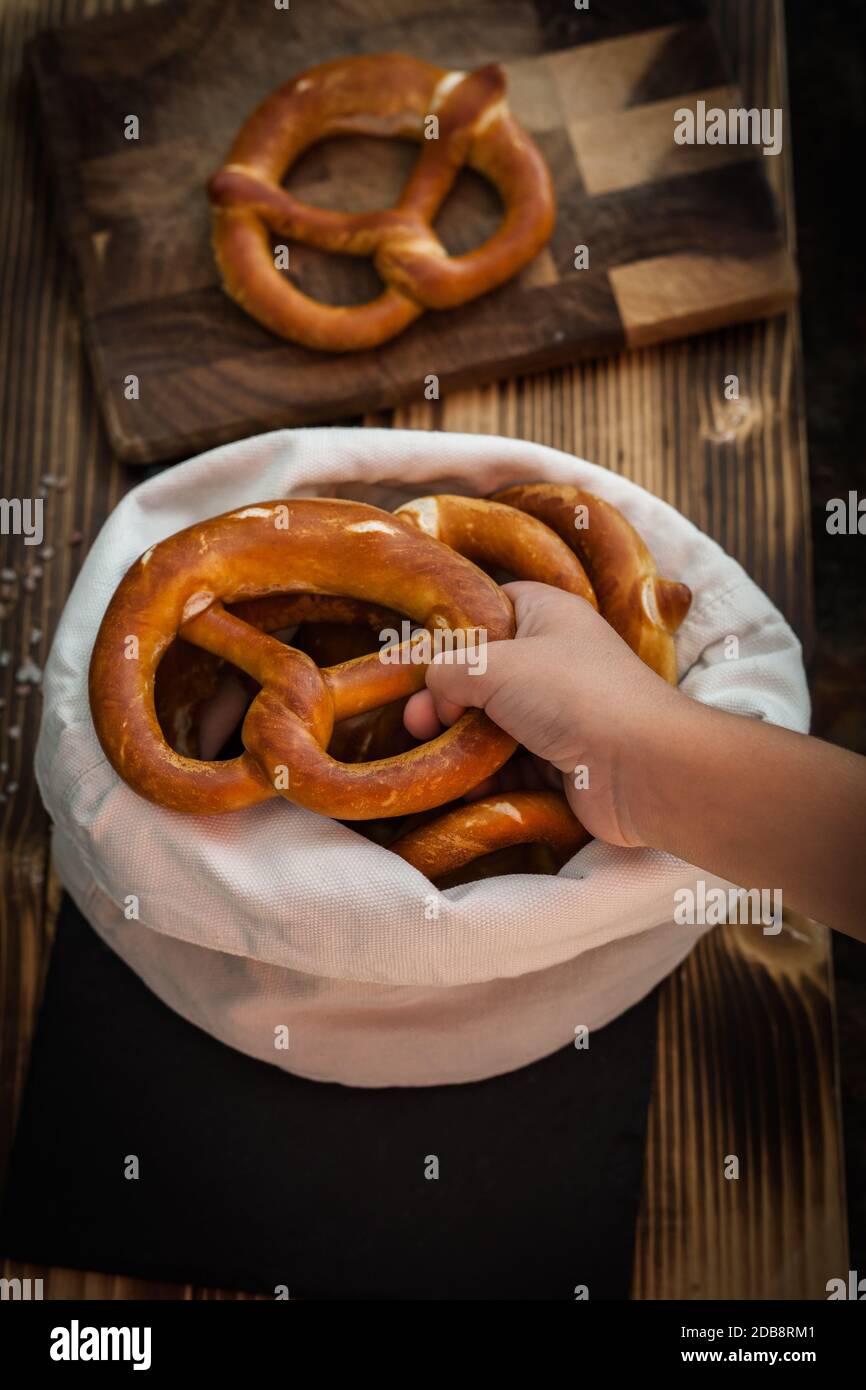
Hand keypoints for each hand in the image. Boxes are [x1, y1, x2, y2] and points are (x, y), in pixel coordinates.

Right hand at [404, 580, 683, 846]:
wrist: (644, 768)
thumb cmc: (572, 695)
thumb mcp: (495, 665)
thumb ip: (449, 670)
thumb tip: (430, 692)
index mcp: (546, 615)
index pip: (488, 609)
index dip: (452, 632)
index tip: (419, 660)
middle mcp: (554, 658)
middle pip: (483, 673)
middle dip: (445, 700)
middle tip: (416, 723)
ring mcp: (559, 712)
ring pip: (493, 723)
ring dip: (462, 743)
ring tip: (434, 758)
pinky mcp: (561, 761)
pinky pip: (510, 764)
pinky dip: (486, 775)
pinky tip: (464, 788)